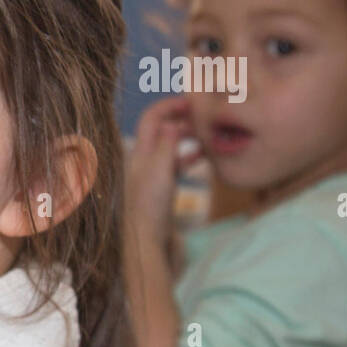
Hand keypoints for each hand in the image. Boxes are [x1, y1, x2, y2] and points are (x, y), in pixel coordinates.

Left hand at [125, 97, 200, 244]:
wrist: (149, 244)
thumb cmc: (151, 208)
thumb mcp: (160, 170)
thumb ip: (166, 144)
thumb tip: (170, 121)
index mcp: (138, 153)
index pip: (151, 118)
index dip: (170, 106)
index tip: (194, 102)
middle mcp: (142, 162)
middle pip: (161, 130)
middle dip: (182, 119)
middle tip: (207, 117)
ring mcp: (152, 176)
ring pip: (170, 147)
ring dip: (187, 137)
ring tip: (208, 134)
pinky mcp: (162, 191)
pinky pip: (176, 165)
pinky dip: (189, 157)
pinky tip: (203, 157)